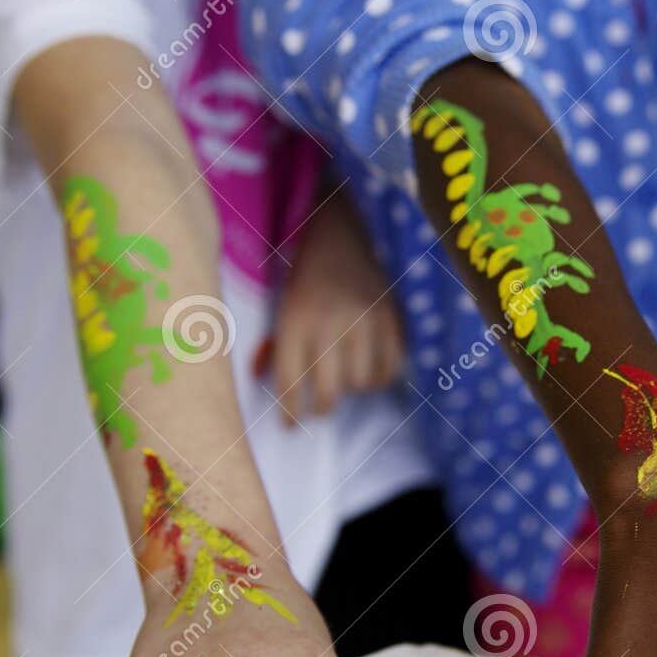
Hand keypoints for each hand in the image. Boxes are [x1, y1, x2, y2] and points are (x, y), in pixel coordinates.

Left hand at [268, 193, 403, 423]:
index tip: (289, 425)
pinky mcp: (391, 317)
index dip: (290, 410)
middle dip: (322, 408)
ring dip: (352, 389)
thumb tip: (265, 382)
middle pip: (329, 390)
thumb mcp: (281, 304)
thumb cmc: (304, 274)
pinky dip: (380, 378)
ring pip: (361, 382)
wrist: (341, 230)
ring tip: (345, 380)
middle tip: (319, 408)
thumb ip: (276, 344)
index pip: (291, 380)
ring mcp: (365, 319)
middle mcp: (331, 321)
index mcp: (296, 317)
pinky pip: (391, 367)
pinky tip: (370, 374)